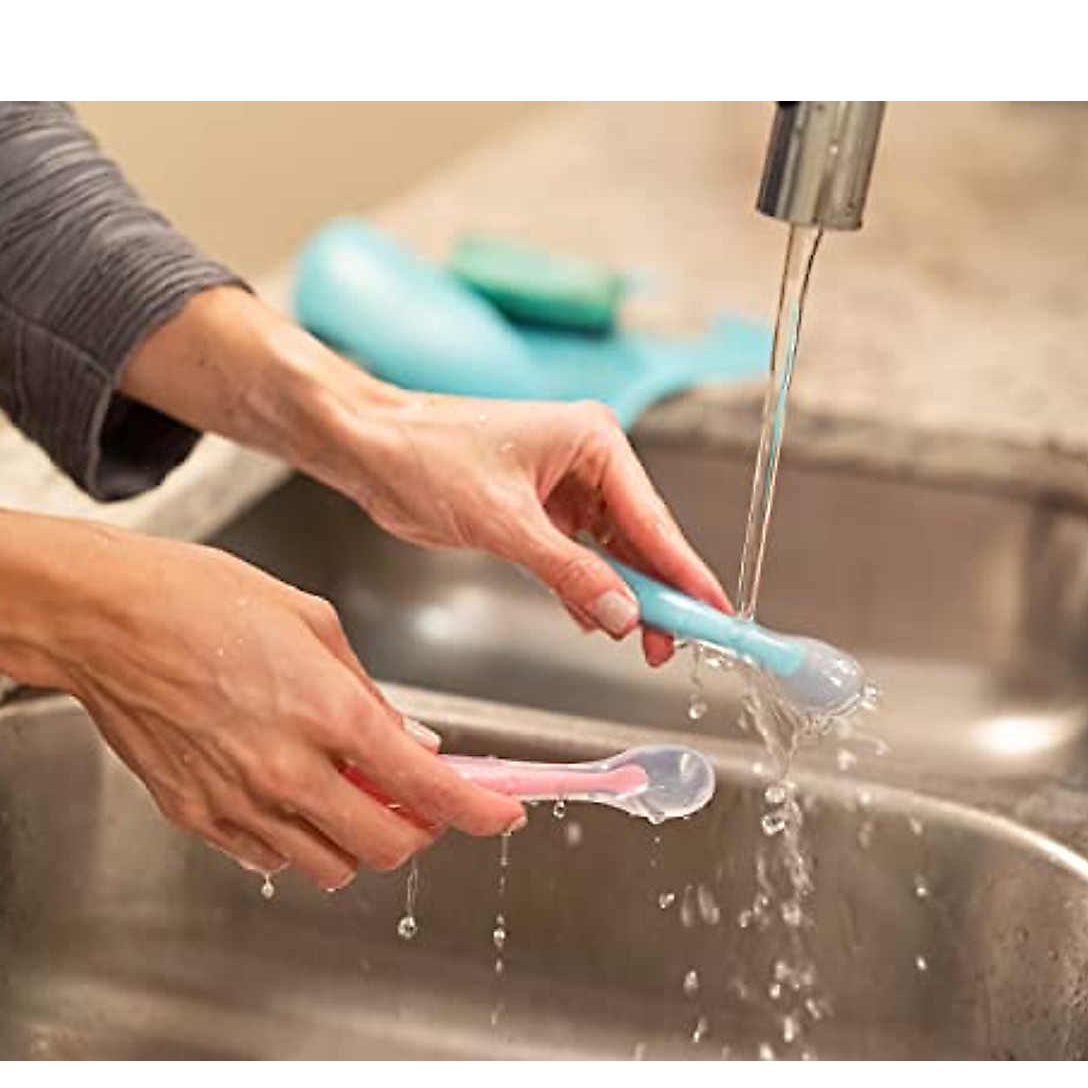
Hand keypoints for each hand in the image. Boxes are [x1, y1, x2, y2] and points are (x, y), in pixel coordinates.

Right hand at [37, 527, 525, 887]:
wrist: (104, 617)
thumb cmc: (202, 600)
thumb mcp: (312, 624)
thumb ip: (369, 694)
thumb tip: (412, 742)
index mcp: (331, 713)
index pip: (429, 790)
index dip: (479, 810)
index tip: (501, 813)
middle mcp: (290, 772)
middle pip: (386, 847)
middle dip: (419, 830)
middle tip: (418, 801)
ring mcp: (240, 803)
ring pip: (331, 865)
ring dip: (358, 840)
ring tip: (348, 793)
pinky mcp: (197, 818)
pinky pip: (269, 858)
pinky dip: (297, 839)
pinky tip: (291, 795)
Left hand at [123, 288, 730, 665]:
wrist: (370, 449)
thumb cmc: (426, 456)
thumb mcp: (503, 522)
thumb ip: (569, 572)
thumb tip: (625, 615)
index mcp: (593, 442)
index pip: (653, 519)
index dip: (686, 573)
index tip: (717, 613)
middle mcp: (587, 462)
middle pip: (641, 539)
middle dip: (657, 594)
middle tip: (677, 645)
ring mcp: (563, 487)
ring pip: (612, 553)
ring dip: (624, 598)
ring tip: (644, 646)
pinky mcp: (538, 511)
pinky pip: (579, 558)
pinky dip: (588, 590)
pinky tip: (598, 622)